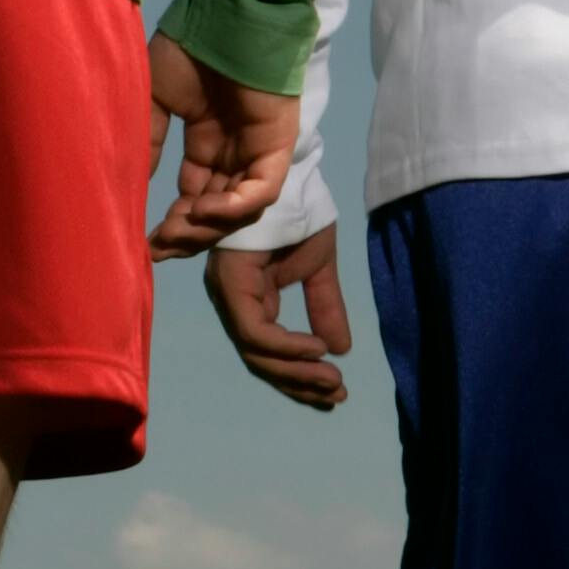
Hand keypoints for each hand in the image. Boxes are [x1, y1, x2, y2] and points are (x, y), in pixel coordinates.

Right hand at [145, 35, 298, 255]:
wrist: (224, 14)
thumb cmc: (190, 47)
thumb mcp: (157, 99)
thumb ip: (150, 140)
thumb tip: (134, 182)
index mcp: (208, 142)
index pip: (194, 197)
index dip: (173, 223)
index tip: (146, 243)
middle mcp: (234, 151)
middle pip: (217, 212)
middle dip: (188, 234)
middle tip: (159, 247)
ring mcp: (258, 150)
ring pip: (240, 209)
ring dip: (208, 227)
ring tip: (176, 229)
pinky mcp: (278, 145)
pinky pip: (262, 189)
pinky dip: (236, 206)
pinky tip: (205, 209)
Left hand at [203, 227, 353, 410]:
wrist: (291, 173)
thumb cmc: (298, 211)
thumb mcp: (319, 268)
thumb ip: (325, 307)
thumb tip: (340, 350)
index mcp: (251, 296)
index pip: (269, 350)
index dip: (301, 375)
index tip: (337, 389)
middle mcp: (234, 298)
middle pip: (260, 359)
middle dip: (299, 383)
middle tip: (336, 396)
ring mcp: (229, 291)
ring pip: (255, 352)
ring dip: (294, 372)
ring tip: (331, 381)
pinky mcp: (231, 281)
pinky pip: (255, 330)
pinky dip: (286, 347)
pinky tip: (316, 350)